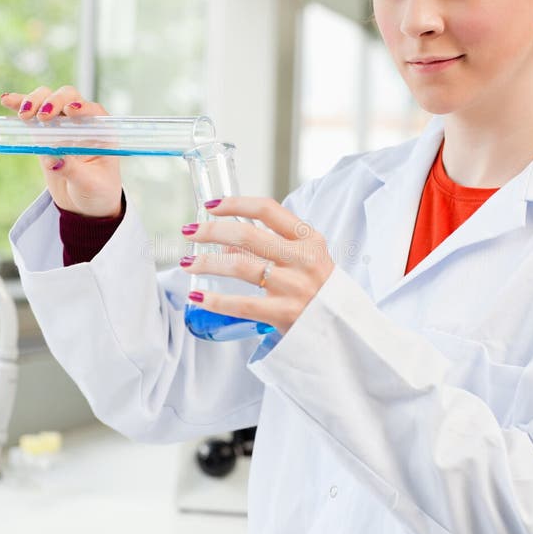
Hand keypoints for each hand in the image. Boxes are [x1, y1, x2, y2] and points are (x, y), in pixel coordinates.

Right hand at [1, 86, 122, 217]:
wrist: (85, 204)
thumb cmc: (98, 192)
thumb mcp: (89, 185)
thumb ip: (72, 171)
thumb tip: (52, 160)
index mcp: (102, 133)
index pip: (94, 111)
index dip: (82, 107)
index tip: (70, 111)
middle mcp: (83, 123)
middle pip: (69, 98)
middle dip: (55, 101)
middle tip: (43, 116)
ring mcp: (63, 125)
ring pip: (49, 99)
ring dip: (35, 101)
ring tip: (24, 115)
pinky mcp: (45, 133)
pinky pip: (33, 116)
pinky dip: (21, 105)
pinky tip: (8, 100)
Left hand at [179, 197, 334, 335]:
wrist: (346, 330)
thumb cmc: (320, 290)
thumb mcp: (306, 259)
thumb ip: (273, 246)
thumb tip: (226, 239)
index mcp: (309, 239)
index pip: (267, 210)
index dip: (235, 203)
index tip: (211, 206)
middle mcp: (302, 259)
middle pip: (247, 234)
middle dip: (211, 230)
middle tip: (190, 232)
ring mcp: (293, 287)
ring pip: (240, 265)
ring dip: (207, 262)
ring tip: (187, 263)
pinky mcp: (284, 314)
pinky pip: (241, 304)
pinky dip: (215, 300)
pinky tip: (197, 297)